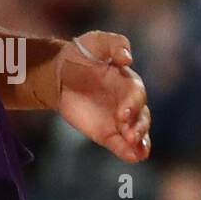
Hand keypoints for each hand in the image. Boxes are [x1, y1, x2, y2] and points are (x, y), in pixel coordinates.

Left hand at [56, 30, 149, 163]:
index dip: (132, 104)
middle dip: (138, 126)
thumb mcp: (96, 41)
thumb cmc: (81, 54)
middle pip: (141, 117)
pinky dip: (129, 153)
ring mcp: (119, 120)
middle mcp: (128, 103)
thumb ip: (114, 44)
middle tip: (130, 134)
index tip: (122, 113)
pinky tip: (133, 158)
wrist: (59, 73)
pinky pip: (122, 146)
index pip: (136, 94)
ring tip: (134, 147)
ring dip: (139, 142)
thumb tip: (127, 58)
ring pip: (137, 134)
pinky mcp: (108, 133)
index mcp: (127, 82)